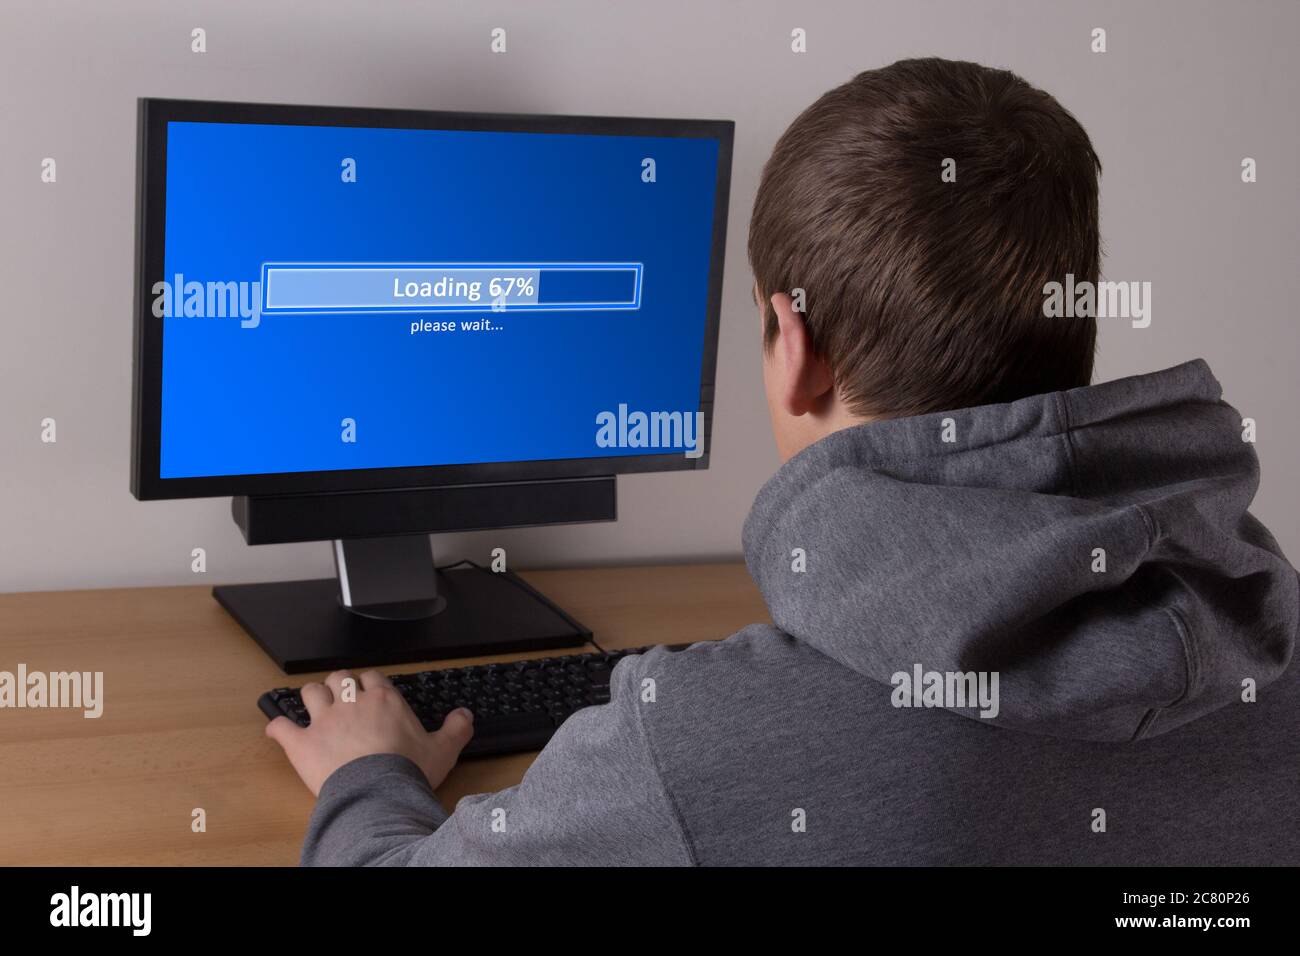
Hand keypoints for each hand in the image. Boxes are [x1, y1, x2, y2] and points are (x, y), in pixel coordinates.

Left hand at [265, 669, 474, 796]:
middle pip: (339, 678)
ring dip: (310, 696)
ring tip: (312, 703)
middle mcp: (352, 703)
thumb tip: (465, 716)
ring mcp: (324, 721)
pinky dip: (277, 727)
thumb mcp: (443, 749)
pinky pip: (282, 728)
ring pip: (310, 693)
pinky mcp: (302, 743)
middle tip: (340, 695)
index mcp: (384, 700)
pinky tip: (276, 729)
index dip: (369, 682)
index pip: (372, 677)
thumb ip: (456, 729)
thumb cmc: (407, 770)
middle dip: (338, 683)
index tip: (370, 691)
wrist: (377, 793)